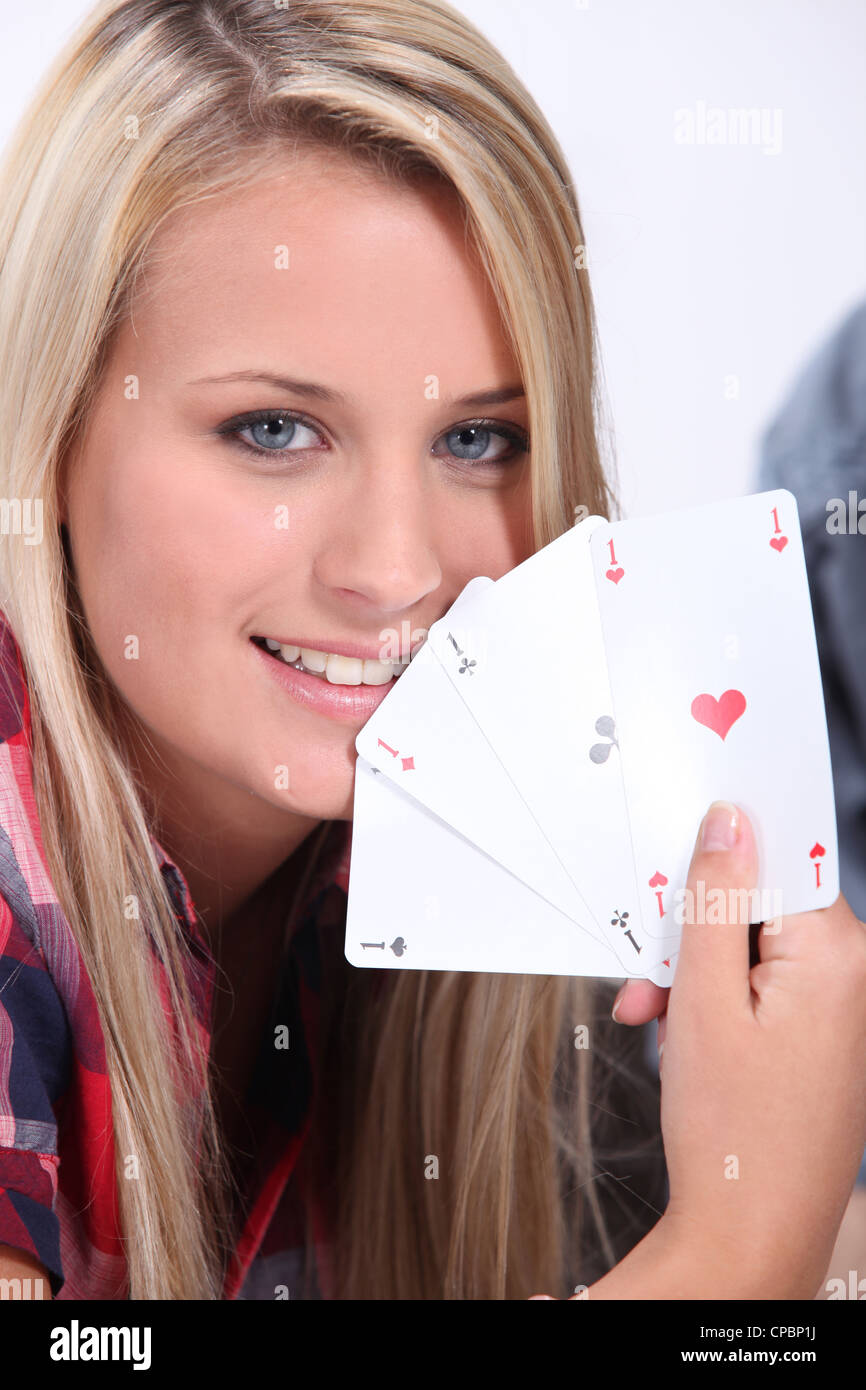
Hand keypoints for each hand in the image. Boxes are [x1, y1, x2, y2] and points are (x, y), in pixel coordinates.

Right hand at [529, 800, 865, 1299]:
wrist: (751, 1235)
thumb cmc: (737, 1135)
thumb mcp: (704, 1001)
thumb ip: (713, 900)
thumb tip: (728, 824)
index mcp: (838, 956)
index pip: (777, 860)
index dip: (717, 860)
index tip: (675, 868)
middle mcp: (853, 976)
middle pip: (760, 905)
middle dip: (693, 929)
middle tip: (650, 968)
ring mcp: (840, 1009)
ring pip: (752, 947)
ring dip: (693, 970)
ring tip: (657, 1013)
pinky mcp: (821, 1034)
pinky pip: (763, 985)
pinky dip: (715, 999)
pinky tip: (679, 1029)